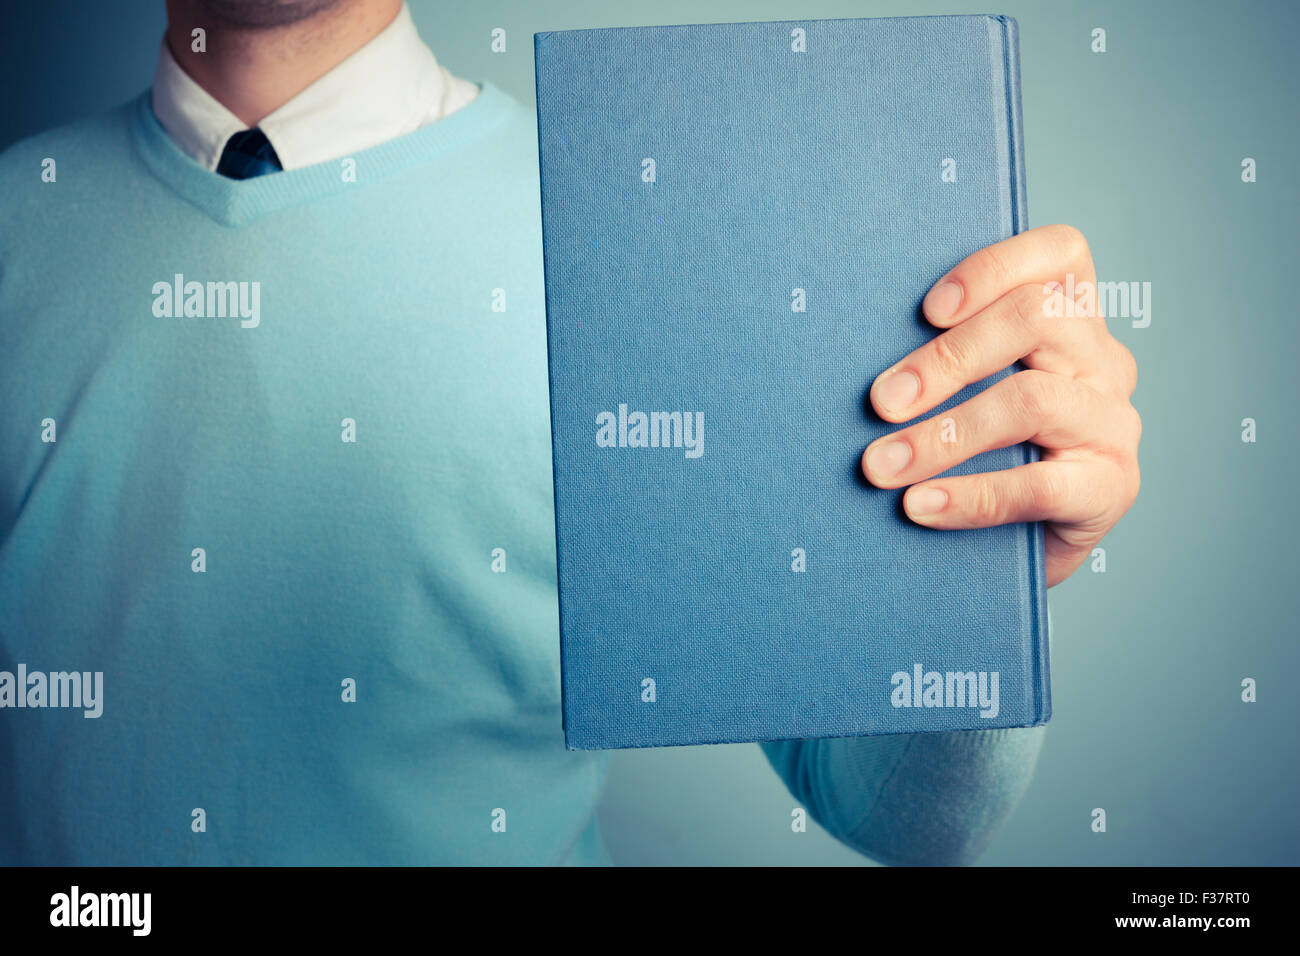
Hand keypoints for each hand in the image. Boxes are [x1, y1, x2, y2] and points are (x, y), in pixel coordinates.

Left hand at [860, 224, 1140, 586]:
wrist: (1019, 548)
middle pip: (1040, 318)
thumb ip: (941, 357)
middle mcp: (1102, 362)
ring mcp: (1112, 423)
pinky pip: (1039, 485)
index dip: (994, 268)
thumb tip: (857, 348)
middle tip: (881, 400)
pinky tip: (919, 506)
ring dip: (945, 433)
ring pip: (1033, 399)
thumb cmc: (979, 452)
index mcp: (1072, 319)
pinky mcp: (1112, 487)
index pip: (1060, 254)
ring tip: (882, 464)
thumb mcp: (964, 391)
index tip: (927, 310)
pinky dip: (969, 496)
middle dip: (948, 358)